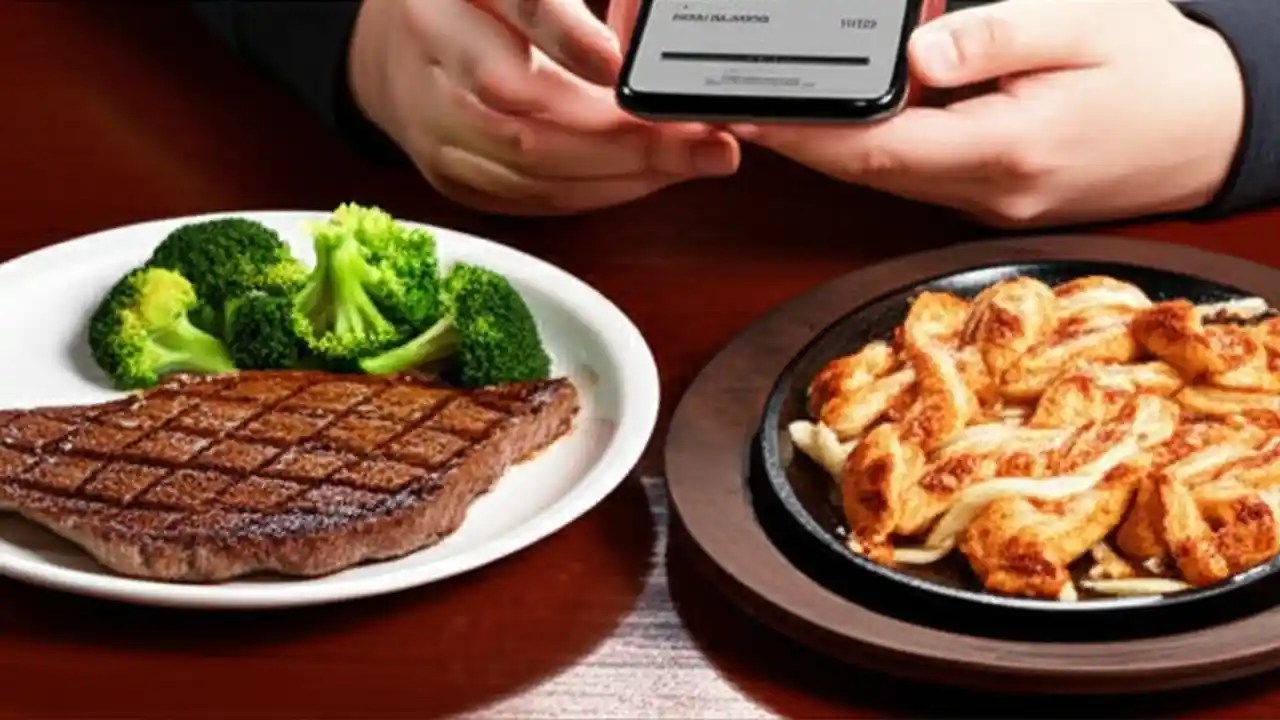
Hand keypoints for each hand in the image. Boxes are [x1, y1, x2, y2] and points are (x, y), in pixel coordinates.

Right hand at [348, 0, 739, 214]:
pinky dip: (599, 191)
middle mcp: (435, 64)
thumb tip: (628, 49)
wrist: (394, 50)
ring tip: (694, 160)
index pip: (519, 8)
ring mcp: (438, 130)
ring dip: (625, 172)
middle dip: (628, 137)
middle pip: (531, 113)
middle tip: (703, 141)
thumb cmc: (471, 4)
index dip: (570, 39)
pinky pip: (534, 198)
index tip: (625, 65)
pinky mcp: (454, 178)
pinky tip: (648, 178)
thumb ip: (560, 7)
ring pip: (536, 167)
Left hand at [730, 0, 1246, 227]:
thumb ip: (995, 39)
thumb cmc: (1160, 66)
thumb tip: (912, 57)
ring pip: (889, 178)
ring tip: (785, 106)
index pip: (878, 148)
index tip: (752, 111)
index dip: (805, 134)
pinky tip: (859, 117)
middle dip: (802, 141)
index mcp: (1008, 148)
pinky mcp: (996, 202)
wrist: (1219, 125)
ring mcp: (992, 206)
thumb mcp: (1086, 22)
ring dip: (834, 147)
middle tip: (744, 104)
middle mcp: (990, 193)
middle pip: (869, 171)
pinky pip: (918, 179)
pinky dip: (879, 151)